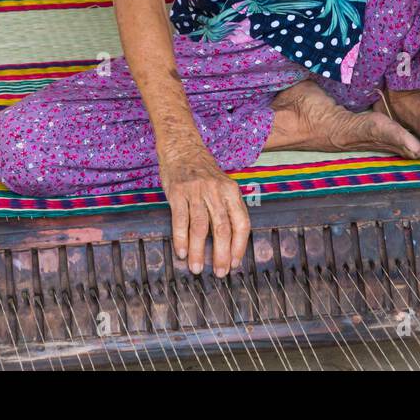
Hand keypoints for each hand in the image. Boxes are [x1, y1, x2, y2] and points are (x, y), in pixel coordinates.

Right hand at [158, 144, 249, 276]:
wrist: (181, 146)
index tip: (235, 263)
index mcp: (231, 191)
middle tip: (219, 272)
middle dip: (222, 254)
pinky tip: (181, 252)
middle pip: (222, 228)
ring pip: (200, 227)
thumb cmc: (203, 171)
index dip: (240, 246)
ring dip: (198, 251)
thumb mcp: (222, 185)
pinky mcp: (178, 192)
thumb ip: (226, 207)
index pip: (241, 223)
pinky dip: (181, 238)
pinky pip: (180, 219)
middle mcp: (216, 191)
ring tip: (196, 268)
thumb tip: (229, 242)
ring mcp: (196, 191)